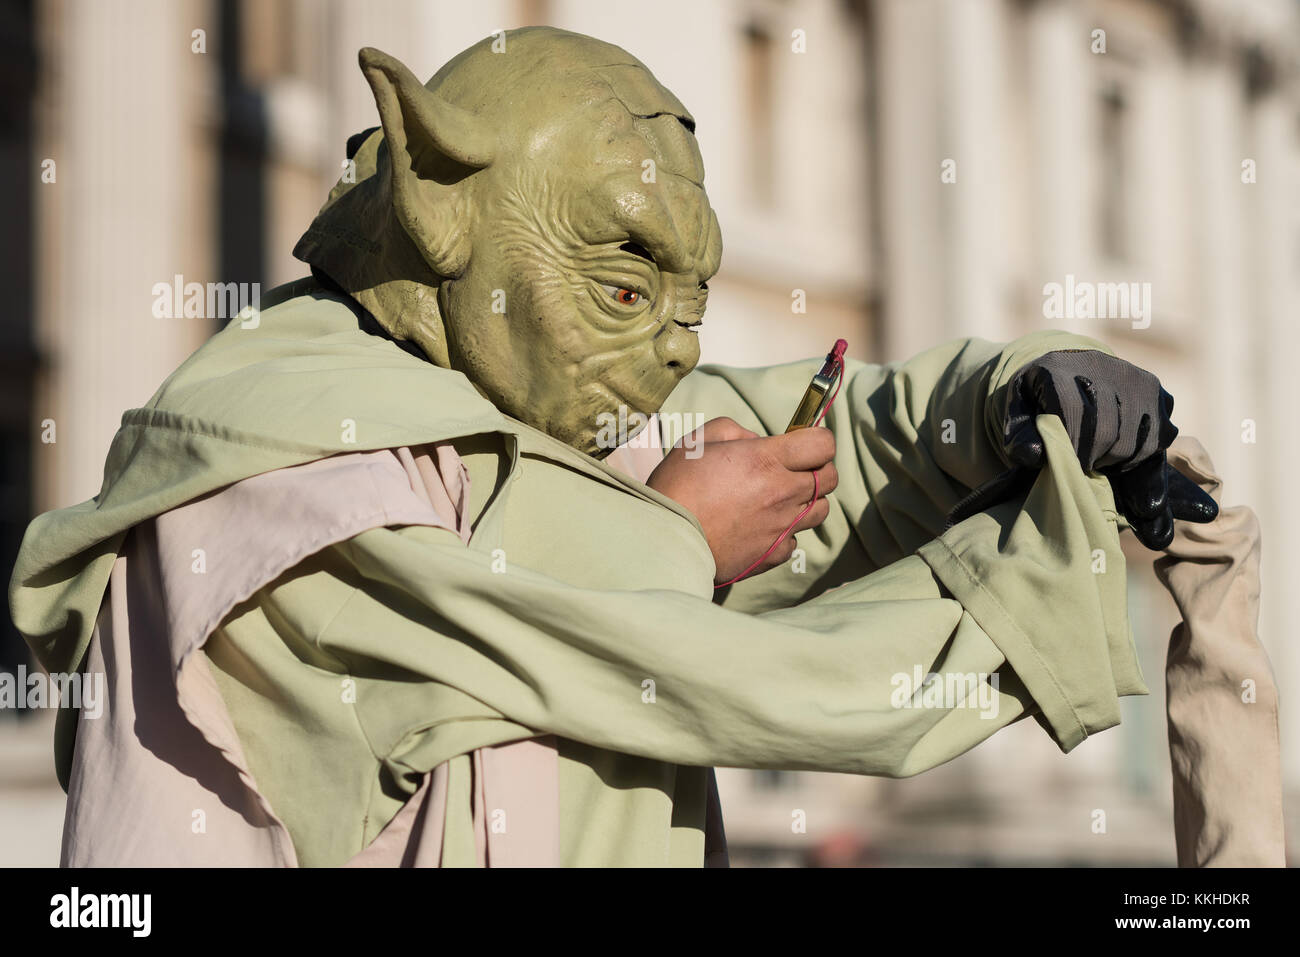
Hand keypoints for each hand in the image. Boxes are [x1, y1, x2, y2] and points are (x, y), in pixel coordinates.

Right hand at [646, 417, 837, 583]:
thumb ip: (734, 431)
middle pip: (830, 478)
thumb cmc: (678, 487)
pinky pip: (795, 540)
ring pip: (821, 511)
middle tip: (792, 469)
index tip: (800, 443)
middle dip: (817, 469)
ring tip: (778, 499)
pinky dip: (785, 532)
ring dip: (807, 501)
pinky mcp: (774, 554)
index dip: (817, 440)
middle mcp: (783, 493)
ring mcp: (782, 526)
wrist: (666, 540)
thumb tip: (757, 441)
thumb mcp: (698, 441)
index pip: (823, 444)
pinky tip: (762, 527)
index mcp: (767, 460)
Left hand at [1001, 349, 1216, 549]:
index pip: (1073, 417)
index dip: (1070, 448)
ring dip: (1114, 460)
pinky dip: (1139, 455)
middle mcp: (1105, 367)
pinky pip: (1158, 439)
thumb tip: (1036, 456)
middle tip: (1081, 461)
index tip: (1064, 460)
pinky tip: (1119, 450)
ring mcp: (1136, 379)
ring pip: (1134, 441)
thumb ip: (1019, 436)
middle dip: (1091, 458)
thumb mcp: (1017, 414)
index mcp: (1060, 369)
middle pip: (1107, 433)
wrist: (1068, 370)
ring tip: (1097, 454)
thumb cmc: (1038, 400)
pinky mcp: (1158, 392)